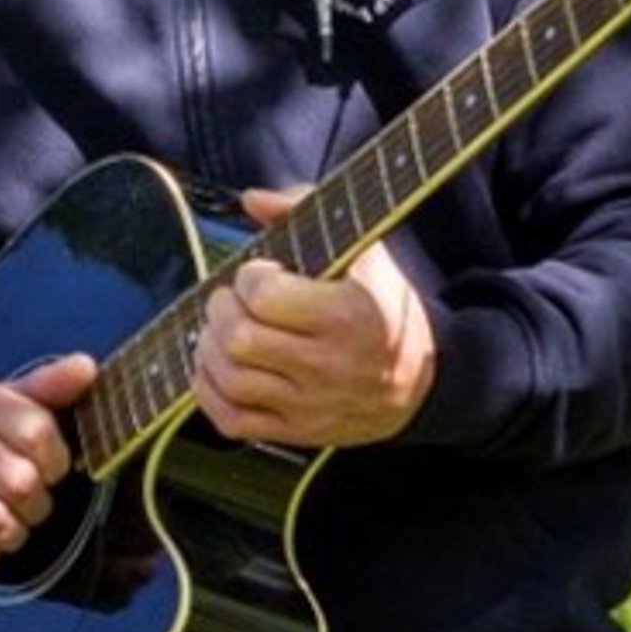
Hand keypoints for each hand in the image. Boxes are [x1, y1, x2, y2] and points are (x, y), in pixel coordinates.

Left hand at [196, 212, 436, 449]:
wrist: (422, 382)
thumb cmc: (384, 307)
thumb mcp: (364, 252)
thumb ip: (306, 212)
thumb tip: (253, 199)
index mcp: (345, 315)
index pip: (265, 296)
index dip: (250, 277)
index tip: (260, 274)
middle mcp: (327, 365)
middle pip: (241, 339)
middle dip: (221, 311)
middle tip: (230, 301)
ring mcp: (310, 404)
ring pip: (231, 379)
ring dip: (209, 349)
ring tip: (219, 330)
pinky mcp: (297, 432)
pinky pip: (232, 422)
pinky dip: (208, 393)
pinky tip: (214, 367)